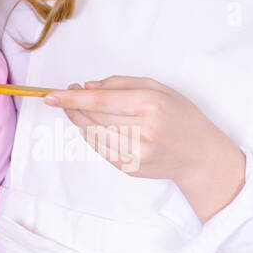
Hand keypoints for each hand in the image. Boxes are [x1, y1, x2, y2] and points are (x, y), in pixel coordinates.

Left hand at [44, 76, 246, 219]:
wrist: (200, 156)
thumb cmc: (182, 117)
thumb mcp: (160, 89)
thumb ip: (123, 84)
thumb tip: (88, 87)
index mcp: (151, 105)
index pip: (101, 102)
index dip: (73, 99)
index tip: (52, 94)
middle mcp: (143, 131)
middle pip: (93, 119)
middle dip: (73, 107)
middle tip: (65, 94)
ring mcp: (136, 154)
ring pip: (92, 135)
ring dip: (79, 121)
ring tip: (78, 108)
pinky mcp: (130, 168)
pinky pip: (99, 149)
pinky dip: (91, 135)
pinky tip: (94, 125)